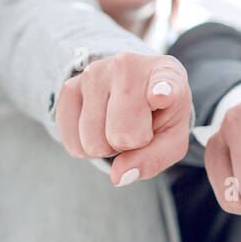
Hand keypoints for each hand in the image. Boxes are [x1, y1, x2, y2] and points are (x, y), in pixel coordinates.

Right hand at [54, 52, 190, 184]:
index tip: (162, 95)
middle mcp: (128, 65)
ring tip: (117, 124)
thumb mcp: (171, 138)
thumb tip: (119, 176)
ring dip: (105, 146)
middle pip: (122, 135)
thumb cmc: (159, 114)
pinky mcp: (69, 86)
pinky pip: (71, 141)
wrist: (133, 88)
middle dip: (128, 145)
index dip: (163, 91)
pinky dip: (85, 147)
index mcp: (167, 74)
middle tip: (136, 129)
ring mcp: (94, 73)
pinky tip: (98, 126)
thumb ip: (154, 159)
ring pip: (92, 142)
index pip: (165, 84)